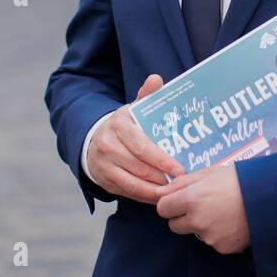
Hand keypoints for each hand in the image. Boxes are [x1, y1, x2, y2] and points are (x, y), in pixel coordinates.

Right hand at [86, 74, 185, 203]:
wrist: (95, 139)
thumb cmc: (124, 126)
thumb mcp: (133, 109)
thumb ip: (147, 95)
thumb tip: (156, 79)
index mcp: (119, 124)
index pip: (142, 146)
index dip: (162, 160)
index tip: (180, 169)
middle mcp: (108, 145)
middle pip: (139, 167)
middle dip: (162, 177)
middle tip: (182, 182)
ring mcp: (104, 164)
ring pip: (133, 183)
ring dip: (155, 190)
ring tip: (173, 191)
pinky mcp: (104, 180)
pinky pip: (127, 192)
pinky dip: (145, 196)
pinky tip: (159, 196)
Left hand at [155, 163, 250, 254]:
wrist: (269, 198)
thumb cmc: (238, 181)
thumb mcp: (208, 173)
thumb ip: (182, 182)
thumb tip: (161, 190)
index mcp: (192, 199)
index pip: (163, 209)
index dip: (170, 204)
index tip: (179, 200)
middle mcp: (198, 221)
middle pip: (174, 226)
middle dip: (183, 217)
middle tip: (202, 206)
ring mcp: (210, 237)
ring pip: (195, 233)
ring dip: (202, 226)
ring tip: (222, 212)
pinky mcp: (223, 248)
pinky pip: (212, 242)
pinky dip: (218, 234)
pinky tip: (231, 222)